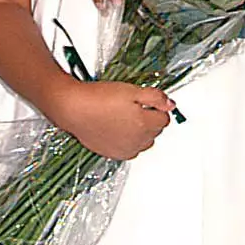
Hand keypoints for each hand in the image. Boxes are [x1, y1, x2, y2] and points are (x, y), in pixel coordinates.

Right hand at [56, 79, 172, 159]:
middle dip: (149, 119)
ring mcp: (125, 150)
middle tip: (133, 106)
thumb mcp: (132, 90)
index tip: (147, 102)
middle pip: (155, 131)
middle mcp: (138, 142)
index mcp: (145, 125)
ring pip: (143, 142)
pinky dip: (127, 140)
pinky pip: (129, 149)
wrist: (73, 108)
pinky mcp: (113, 154)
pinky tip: (116, 127)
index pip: (165, 119)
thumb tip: (170, 105)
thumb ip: (155, 97)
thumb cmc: (98, 98)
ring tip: (123, 116)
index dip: (156, 107)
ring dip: (139, 131)